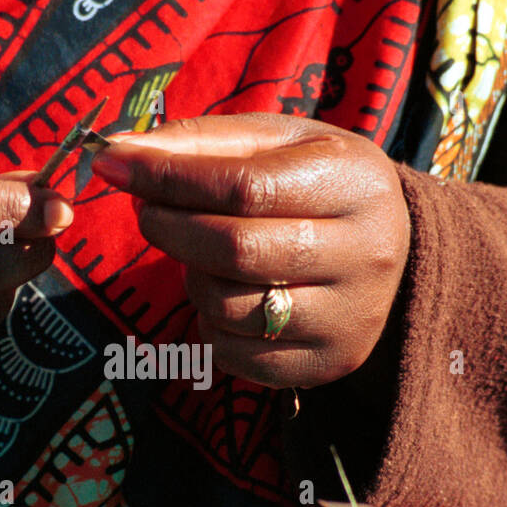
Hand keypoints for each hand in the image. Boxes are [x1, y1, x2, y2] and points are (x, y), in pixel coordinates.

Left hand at [90, 113, 408, 388]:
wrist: (391, 252)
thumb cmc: (316, 185)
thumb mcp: (276, 143)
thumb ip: (201, 143)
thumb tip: (117, 154)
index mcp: (354, 182)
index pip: (244, 186)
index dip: (168, 179)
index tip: (115, 167)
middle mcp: (365, 252)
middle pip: (235, 250)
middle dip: (170, 229)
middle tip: (148, 214)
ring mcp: (350, 317)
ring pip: (229, 307)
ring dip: (193, 279)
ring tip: (201, 255)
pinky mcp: (329, 363)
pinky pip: (235, 355)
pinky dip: (210, 326)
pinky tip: (226, 296)